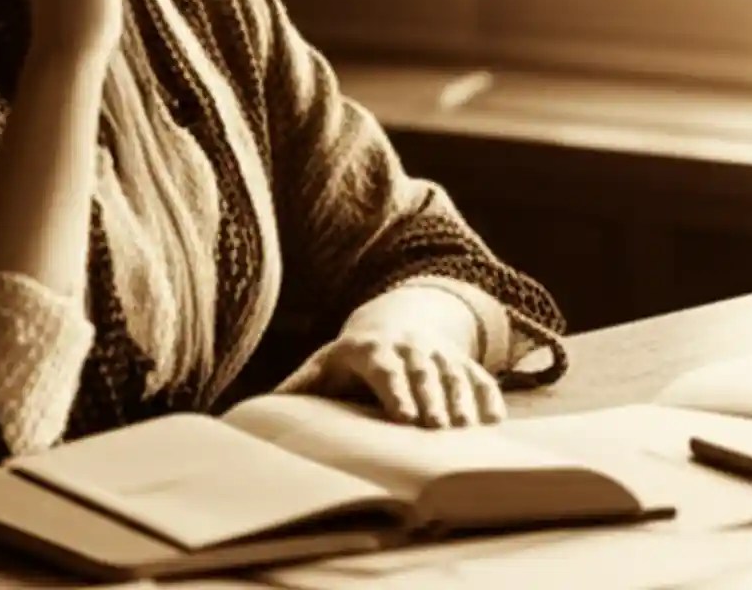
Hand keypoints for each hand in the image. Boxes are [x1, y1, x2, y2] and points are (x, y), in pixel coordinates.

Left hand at [277, 288, 506, 427]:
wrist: (392, 321)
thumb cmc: (349, 356)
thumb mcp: (324, 365)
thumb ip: (300, 388)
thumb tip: (260, 410)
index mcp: (370, 349)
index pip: (383, 368)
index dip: (394, 390)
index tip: (402, 416)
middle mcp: (407, 347)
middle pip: (421, 371)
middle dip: (430, 398)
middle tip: (435, 427)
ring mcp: (437, 352)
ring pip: (453, 374)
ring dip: (461, 400)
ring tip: (465, 429)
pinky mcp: (461, 361)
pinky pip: (478, 376)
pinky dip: (487, 396)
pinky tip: (492, 421)